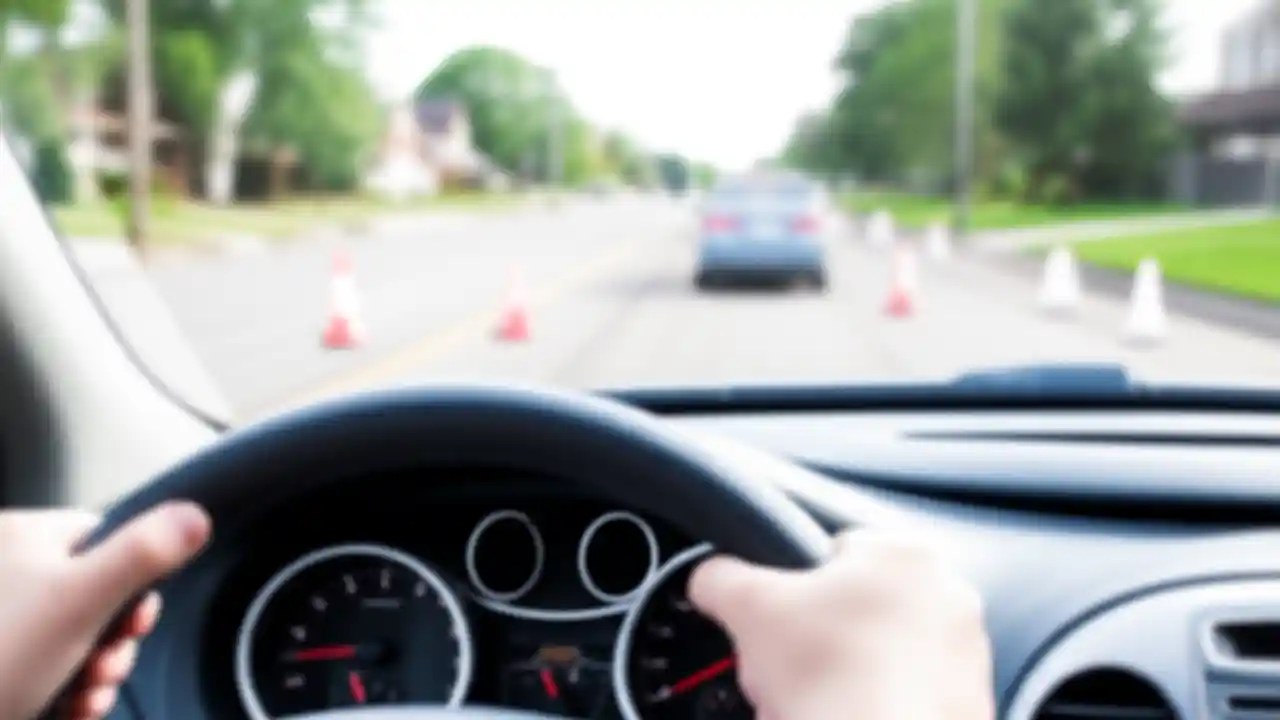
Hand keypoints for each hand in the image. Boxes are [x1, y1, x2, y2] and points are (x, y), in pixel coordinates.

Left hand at [0, 502, 211, 719]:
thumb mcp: (80, 601)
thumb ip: (143, 553)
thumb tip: (196, 514)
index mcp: (18, 536)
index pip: (103, 539)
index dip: (133, 583)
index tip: (136, 620)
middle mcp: (3, 572)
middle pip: (91, 594)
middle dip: (112, 641)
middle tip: (106, 664)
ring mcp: (0, 623)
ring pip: (70, 639)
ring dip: (93, 674)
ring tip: (84, 695)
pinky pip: (44, 670)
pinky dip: (63, 694)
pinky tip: (68, 710)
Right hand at [689, 530, 992, 719]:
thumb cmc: (824, 675)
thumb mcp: (747, 608)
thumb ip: (720, 576)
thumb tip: (708, 577)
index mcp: (903, 551)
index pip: (835, 550)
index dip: (797, 586)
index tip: (784, 619)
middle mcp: (950, 595)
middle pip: (863, 603)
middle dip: (829, 630)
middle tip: (797, 661)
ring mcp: (968, 653)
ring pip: (889, 651)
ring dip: (858, 669)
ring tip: (823, 698)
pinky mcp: (972, 703)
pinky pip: (915, 695)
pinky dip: (885, 705)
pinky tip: (854, 717)